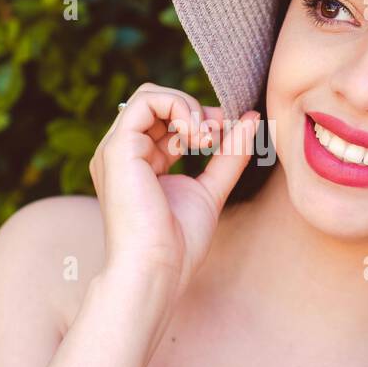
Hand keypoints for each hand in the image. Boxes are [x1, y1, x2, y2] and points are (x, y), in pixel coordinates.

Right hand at [88, 82, 258, 302]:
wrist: (156, 270)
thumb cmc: (177, 244)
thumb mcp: (211, 190)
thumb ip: (228, 154)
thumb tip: (251, 117)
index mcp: (138, 164)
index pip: (166, 120)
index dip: (200, 119)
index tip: (226, 136)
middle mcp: (123, 154)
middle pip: (158, 103)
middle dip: (196, 109)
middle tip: (218, 134)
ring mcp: (116, 149)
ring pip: (150, 95)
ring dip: (188, 107)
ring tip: (205, 139)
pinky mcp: (118, 148)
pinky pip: (146, 101)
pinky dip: (179, 108)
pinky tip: (195, 137)